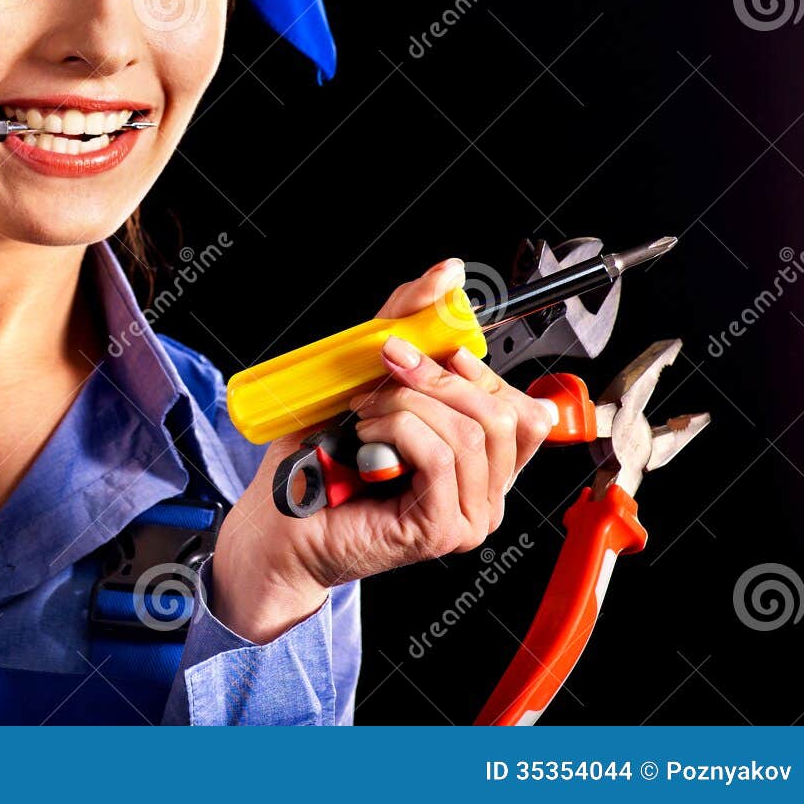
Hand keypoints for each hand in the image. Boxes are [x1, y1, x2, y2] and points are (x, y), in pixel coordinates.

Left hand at [208, 258, 556, 642]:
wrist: (279, 521)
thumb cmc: (320, 457)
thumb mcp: (370, 374)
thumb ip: (410, 324)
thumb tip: (449, 272)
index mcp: (481, 462)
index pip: (524, 408)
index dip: (478, 368)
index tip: (423, 349)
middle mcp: (485, 493)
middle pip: (502, 412)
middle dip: (438, 375)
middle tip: (385, 363)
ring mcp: (469, 516)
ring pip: (471, 431)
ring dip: (407, 403)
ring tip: (362, 410)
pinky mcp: (441, 530)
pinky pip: (440, 456)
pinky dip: (397, 430)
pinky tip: (364, 436)